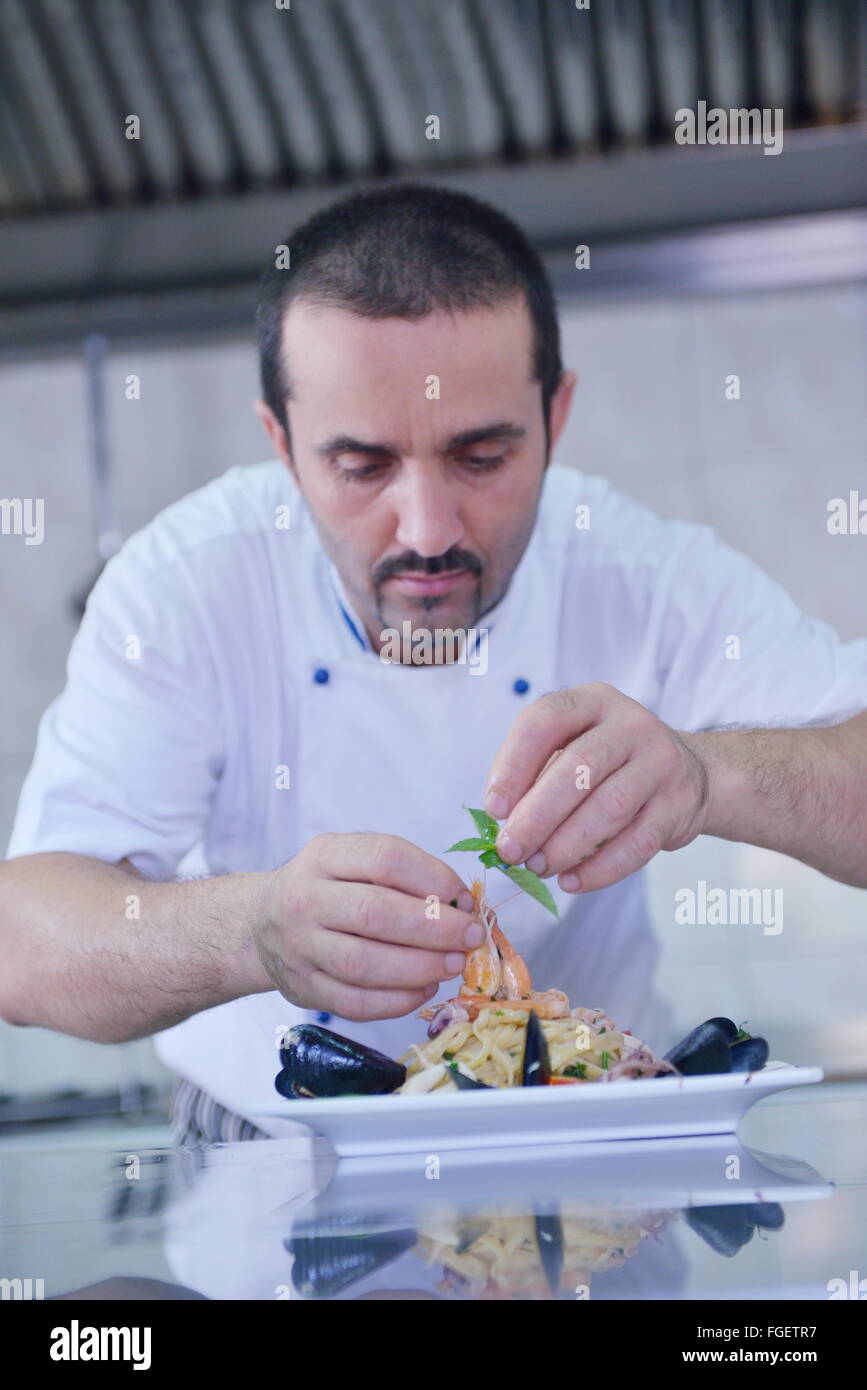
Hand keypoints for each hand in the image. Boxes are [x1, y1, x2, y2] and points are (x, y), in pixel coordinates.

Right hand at [256, 833, 481, 1021]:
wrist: (260, 923)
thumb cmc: (325, 888)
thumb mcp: (352, 860)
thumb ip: (403, 875)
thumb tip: (462, 906)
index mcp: (324, 856)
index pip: (386, 859)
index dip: (434, 879)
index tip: (465, 898)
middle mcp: (304, 899)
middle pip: (376, 913)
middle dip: (435, 928)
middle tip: (471, 936)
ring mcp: (299, 947)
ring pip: (364, 964)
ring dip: (420, 967)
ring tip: (454, 964)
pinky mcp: (303, 988)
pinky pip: (356, 1002)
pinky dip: (398, 1000)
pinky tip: (424, 988)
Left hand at [484, 683, 710, 893]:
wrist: (689, 773)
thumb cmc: (610, 762)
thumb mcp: (574, 746)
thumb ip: (537, 774)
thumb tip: (502, 822)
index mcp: (593, 701)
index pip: (547, 720)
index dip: (514, 764)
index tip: (494, 807)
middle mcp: (631, 725)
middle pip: (579, 768)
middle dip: (538, 816)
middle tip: (510, 850)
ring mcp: (661, 763)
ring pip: (610, 808)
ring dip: (566, 845)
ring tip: (538, 867)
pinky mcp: (678, 805)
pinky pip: (637, 844)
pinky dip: (600, 869)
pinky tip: (572, 881)